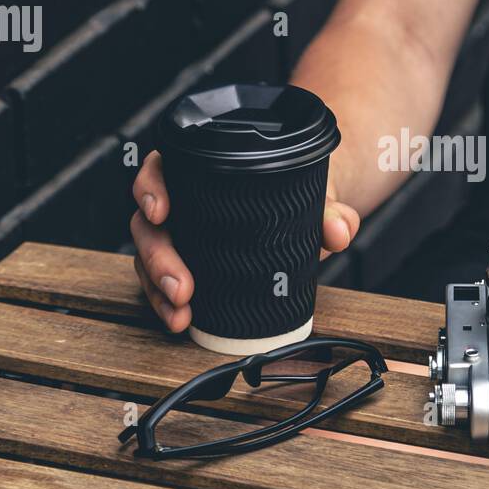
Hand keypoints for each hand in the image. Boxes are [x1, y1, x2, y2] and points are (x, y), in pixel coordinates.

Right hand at [129, 150, 360, 332]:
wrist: (306, 217)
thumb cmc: (298, 196)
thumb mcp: (316, 196)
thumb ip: (331, 210)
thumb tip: (340, 231)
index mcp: (200, 169)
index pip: (160, 168)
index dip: (150, 187)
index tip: (160, 211)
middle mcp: (181, 200)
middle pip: (148, 223)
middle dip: (158, 257)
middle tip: (182, 286)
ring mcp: (178, 234)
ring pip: (149, 257)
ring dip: (158, 288)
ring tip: (180, 312)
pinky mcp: (183, 264)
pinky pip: (161, 282)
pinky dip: (166, 303)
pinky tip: (180, 319)